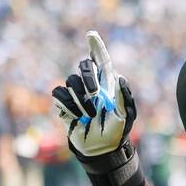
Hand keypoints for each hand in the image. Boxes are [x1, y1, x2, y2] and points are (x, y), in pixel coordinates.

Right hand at [51, 30, 136, 161]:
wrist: (100, 150)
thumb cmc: (116, 133)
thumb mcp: (126, 116)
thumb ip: (124, 96)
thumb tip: (117, 76)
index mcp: (108, 84)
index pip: (102, 61)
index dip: (96, 47)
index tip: (91, 35)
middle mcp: (91, 86)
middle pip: (85, 65)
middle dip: (89, 78)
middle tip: (96, 95)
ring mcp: (77, 94)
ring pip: (71, 80)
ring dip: (81, 98)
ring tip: (89, 114)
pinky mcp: (65, 105)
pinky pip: (60, 93)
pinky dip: (68, 104)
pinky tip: (77, 116)